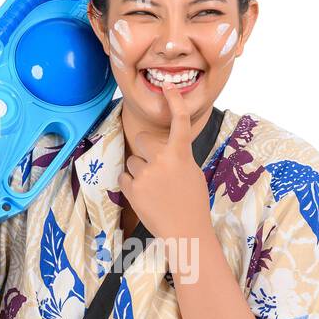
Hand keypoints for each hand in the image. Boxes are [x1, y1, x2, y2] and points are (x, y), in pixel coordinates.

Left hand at [118, 82, 213, 257]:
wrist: (185, 231)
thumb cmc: (192, 204)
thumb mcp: (192, 173)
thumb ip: (178, 157)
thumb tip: (163, 151)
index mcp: (181, 154)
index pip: (179, 122)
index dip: (174, 102)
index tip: (168, 86)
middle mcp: (162, 160)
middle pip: (142, 140)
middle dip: (145, 149)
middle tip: (155, 166)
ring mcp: (145, 175)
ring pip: (134, 162)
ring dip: (141, 173)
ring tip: (155, 191)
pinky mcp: (132, 190)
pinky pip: (125, 178)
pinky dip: (132, 186)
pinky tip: (146, 197)